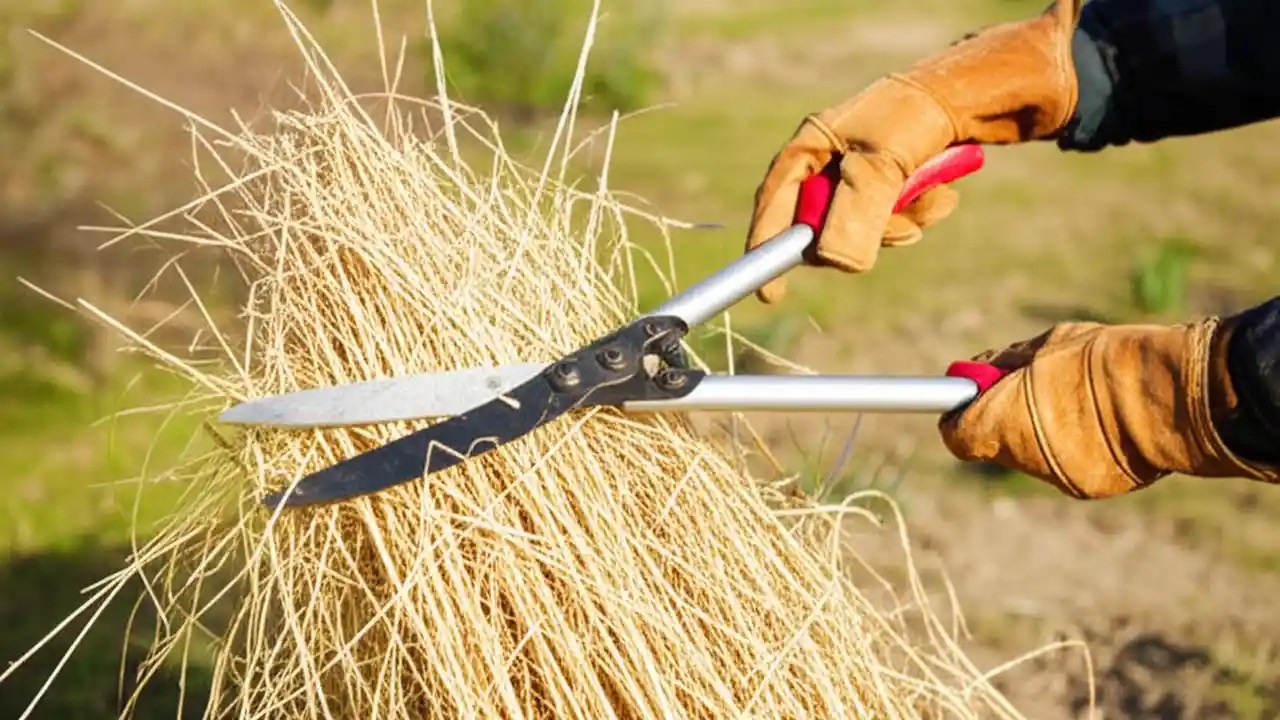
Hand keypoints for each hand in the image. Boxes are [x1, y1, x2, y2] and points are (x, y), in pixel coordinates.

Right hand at [746, 0, 1082, 303]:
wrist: (976, 95)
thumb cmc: (917, 115)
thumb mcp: (882, 165)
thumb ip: (856, 215)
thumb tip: (837, 264)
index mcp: (811, 148)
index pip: (776, 204)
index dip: (769, 248)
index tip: (770, 293)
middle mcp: (829, 163)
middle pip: (823, 226)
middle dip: (863, 234)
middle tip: (894, 227)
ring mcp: (860, 175)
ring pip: (864, 230)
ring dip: (900, 224)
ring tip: (927, 199)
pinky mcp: (891, 183)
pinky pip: (893, 220)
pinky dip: (918, 214)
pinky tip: (940, 194)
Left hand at [939, 316, 1278, 498]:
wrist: (1172, 396)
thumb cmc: (1104, 362)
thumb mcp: (1046, 347)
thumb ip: (1004, 364)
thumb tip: (976, 370)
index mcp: (1000, 424)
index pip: (956, 434)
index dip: (960, 413)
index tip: (972, 393)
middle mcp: (1024, 459)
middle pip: (997, 443)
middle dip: (1006, 416)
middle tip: (1033, 386)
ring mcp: (1060, 477)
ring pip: (1036, 453)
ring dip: (1044, 429)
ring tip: (1082, 398)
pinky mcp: (1094, 487)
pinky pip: (1072, 464)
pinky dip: (1079, 444)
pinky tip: (1107, 420)